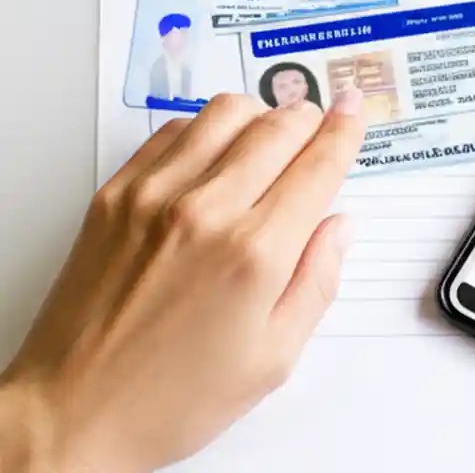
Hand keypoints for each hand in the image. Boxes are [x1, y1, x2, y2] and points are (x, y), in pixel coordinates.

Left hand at [0, 90, 365, 471]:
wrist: (72, 411)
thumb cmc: (170, 398)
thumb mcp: (273, 358)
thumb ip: (317, 282)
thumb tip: (339, 228)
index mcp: (256, 254)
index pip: (319, 164)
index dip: (345, 130)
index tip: (353, 110)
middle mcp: (206, 212)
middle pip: (279, 127)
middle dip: (310, 120)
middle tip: (320, 129)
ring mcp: (154, 196)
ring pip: (226, 113)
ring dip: (261, 116)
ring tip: (269, 140)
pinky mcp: (114, 195)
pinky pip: (173, 131)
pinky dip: (206, 128)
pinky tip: (215, 153)